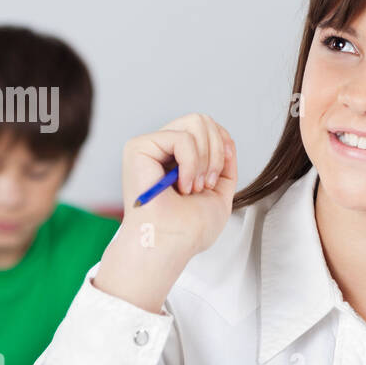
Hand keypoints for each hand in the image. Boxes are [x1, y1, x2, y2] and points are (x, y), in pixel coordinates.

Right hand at [119, 113, 236, 255]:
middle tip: (206, 184)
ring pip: (196, 121)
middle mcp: (163, 149)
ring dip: (205, 159)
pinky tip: (182, 186)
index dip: (223, 145)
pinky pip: (182, 137)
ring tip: (194, 187)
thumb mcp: (219, 193)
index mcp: (179, 159)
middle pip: (203, 120)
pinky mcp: (139, 147)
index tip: (220, 175)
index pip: (208, 128)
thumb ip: (224, 165)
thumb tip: (226, 139)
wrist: (172, 244)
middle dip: (216, 151)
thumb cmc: (189, 230)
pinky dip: (191, 164)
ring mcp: (150, 146)